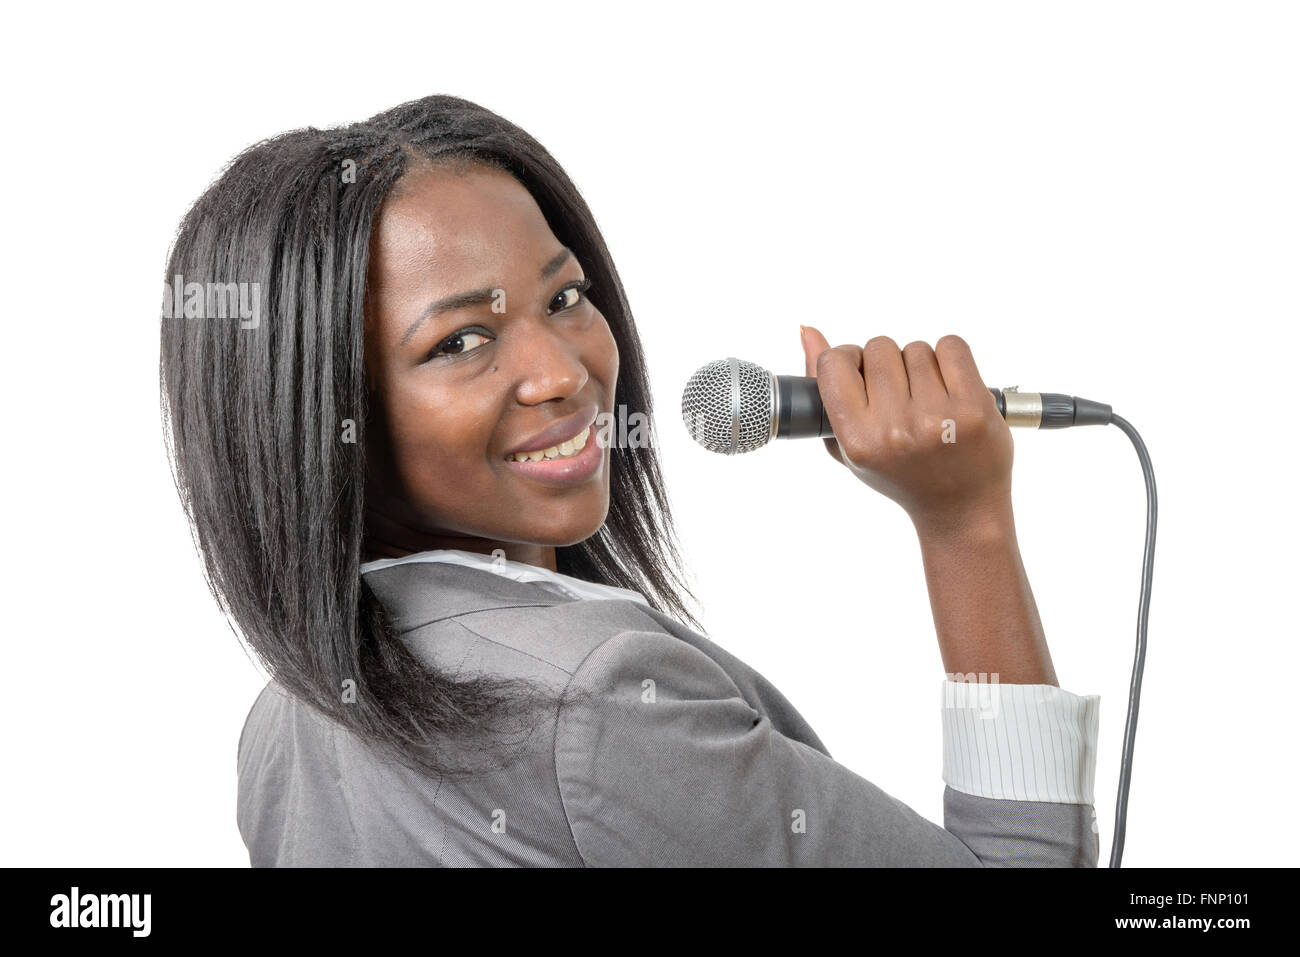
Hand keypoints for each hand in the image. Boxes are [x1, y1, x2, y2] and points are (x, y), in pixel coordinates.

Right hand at [798, 326, 1014, 532]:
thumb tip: (808, 332)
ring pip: (916, 348)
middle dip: (887, 363)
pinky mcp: (975, 407)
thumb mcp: (851, 444)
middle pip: (880, 348)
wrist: (960, 508)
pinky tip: (950, 386)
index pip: (835, 365)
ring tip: (926, 398)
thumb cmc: (899, 474)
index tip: (861, 372)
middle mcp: (896, 429)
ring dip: (920, 364)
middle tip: (899, 393)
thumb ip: (825, 390)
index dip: (848, 358)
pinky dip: (950, 358)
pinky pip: (952, 346)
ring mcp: (938, 418)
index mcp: (859, 440)